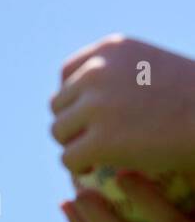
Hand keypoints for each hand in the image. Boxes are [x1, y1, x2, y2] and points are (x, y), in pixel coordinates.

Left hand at [50, 35, 194, 174]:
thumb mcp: (162, 70)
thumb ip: (126, 75)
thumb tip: (88, 93)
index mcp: (112, 50)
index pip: (69, 73)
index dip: (74, 98)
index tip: (89, 116)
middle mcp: (96, 72)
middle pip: (60, 104)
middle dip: (74, 123)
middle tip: (93, 142)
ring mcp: (96, 106)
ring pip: (59, 131)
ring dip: (74, 145)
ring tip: (95, 156)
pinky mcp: (100, 142)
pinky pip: (69, 159)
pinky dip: (78, 168)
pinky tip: (95, 171)